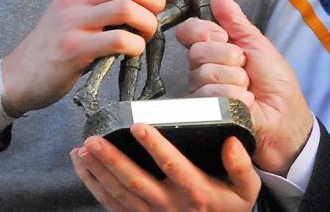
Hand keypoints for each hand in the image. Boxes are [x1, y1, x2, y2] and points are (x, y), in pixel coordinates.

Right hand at [1, 0, 164, 114]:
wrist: (21, 73)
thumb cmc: (61, 41)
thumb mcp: (88, 11)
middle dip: (154, 3)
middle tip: (151, 20)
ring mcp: (74, 20)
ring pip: (128, 8)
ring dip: (148, 25)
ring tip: (144, 37)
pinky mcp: (74, 48)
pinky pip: (118, 40)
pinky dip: (135, 46)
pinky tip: (131, 51)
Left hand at [71, 127, 259, 210]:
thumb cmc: (231, 205)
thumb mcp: (246, 188)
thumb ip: (241, 165)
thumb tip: (230, 142)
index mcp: (197, 193)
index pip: (173, 166)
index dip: (155, 145)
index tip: (139, 125)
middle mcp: (171, 206)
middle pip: (137, 182)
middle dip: (113, 160)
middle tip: (95, 140)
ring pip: (120, 194)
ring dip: (99, 171)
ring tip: (83, 149)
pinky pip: (112, 205)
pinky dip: (94, 186)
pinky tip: (83, 167)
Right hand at [177, 0, 313, 174]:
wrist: (286, 117)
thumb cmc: (276, 82)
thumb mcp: (256, 42)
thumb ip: (233, 17)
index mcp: (214, 50)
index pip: (190, 31)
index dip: (206, 32)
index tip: (225, 39)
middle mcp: (202, 70)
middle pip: (198, 52)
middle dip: (230, 58)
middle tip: (246, 69)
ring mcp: (202, 93)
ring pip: (205, 74)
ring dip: (236, 80)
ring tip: (248, 90)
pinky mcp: (204, 114)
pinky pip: (210, 95)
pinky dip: (235, 97)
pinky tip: (244, 104)